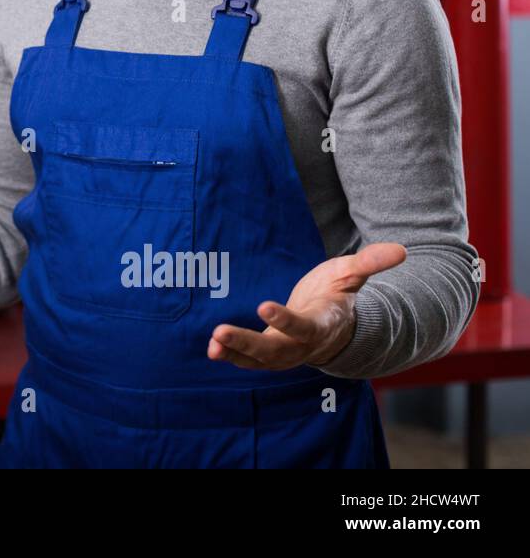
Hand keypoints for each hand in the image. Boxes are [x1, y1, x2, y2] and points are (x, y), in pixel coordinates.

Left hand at [207, 242, 406, 370]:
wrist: (335, 323)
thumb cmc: (340, 295)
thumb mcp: (352, 275)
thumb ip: (370, 263)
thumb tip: (400, 250)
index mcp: (322, 324)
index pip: (303, 326)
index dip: (284, 319)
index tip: (263, 306)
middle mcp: (303, 344)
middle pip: (276, 351)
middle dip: (249, 343)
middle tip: (220, 332)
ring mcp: (286, 352)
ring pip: (260, 360)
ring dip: (235, 353)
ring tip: (213, 344)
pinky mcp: (270, 352)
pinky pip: (250, 361)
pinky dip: (232, 356)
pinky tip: (211, 349)